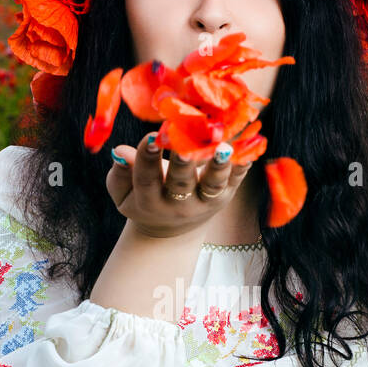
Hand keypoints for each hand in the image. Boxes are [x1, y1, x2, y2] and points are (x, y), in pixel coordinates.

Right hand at [107, 130, 251, 241]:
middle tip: (185, 143)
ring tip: (224, 148)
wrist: (171, 230)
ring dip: (218, 166)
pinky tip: (248, 150)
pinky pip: (234, 181)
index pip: (146, 180)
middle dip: (183, 162)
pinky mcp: (224, 197)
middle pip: (181, 182)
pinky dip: (242, 167)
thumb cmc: (143, 200)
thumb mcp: (124, 193)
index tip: (152, 136)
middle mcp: (179, 204)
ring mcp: (204, 202)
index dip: (147, 159)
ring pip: (212, 185)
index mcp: (150, 202)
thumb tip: (120, 152)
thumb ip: (120, 174)